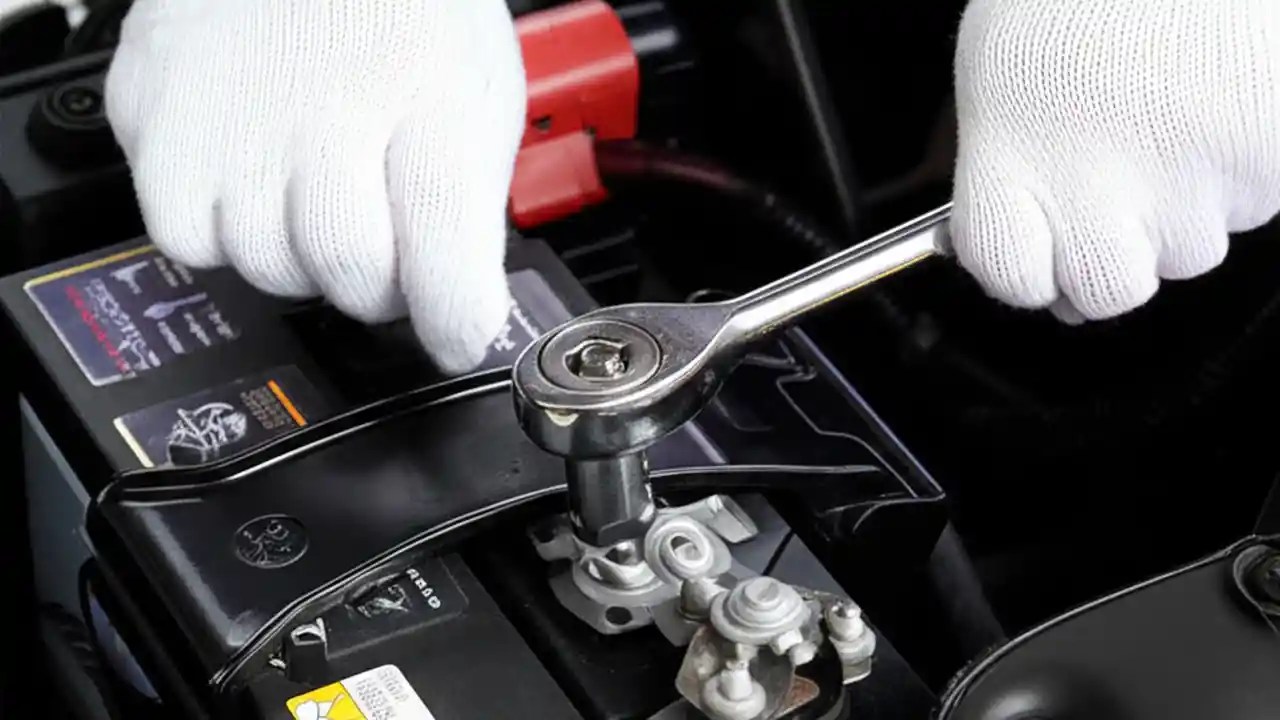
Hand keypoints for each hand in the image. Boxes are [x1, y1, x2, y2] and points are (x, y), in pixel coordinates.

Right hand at [105, 0, 526, 371]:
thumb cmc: (395, 13)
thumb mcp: (474, 95)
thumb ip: (470, 202)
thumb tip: (462, 307)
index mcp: (429, 95)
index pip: (443, 232)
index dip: (455, 312)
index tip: (459, 339)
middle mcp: (325, 106)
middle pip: (349, 269)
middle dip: (377, 286)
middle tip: (382, 243)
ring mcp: (230, 115)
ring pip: (269, 268)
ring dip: (302, 258)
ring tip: (314, 185)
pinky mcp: (153, 118)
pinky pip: (190, 241)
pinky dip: (226, 232)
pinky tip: (252, 175)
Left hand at [952, 0, 1279, 321]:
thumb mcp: (1007, 65)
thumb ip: (1009, 166)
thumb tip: (1028, 256)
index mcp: (1012, 151)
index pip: (1009, 274)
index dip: (1029, 268)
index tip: (1038, 248)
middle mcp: (1093, 182)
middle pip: (1107, 287)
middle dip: (1118, 253)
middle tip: (1122, 182)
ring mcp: (1186, 184)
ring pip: (1187, 251)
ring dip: (1184, 204)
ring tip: (1173, 112)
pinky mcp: (1264, 168)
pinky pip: (1252, 206)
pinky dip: (1241, 170)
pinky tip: (1217, 106)